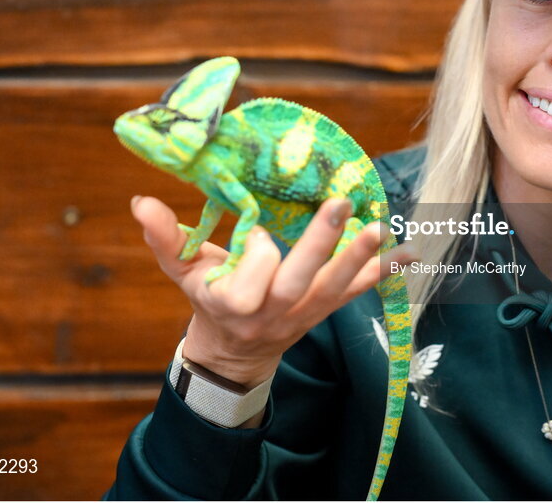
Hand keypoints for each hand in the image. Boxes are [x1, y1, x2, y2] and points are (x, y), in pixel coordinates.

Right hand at [130, 195, 412, 388]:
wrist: (234, 351)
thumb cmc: (207, 299)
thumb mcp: (181, 271)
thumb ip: (164, 238)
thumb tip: (139, 201)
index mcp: (235, 300)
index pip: (253, 272)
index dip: (256, 250)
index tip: (253, 232)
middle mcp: (275, 310)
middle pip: (299, 278)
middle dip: (321, 243)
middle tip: (341, 203)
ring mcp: (305, 312)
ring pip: (335, 287)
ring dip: (360, 257)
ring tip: (380, 226)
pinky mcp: (327, 309)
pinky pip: (359, 292)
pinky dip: (385, 272)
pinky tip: (412, 253)